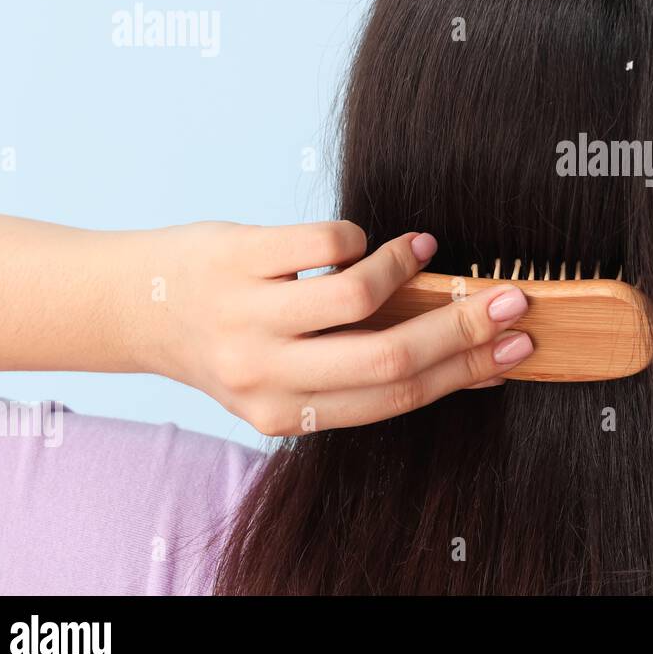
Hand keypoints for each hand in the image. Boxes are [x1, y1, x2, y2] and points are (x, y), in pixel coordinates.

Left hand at [127, 221, 531, 435]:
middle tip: (511, 300)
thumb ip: (363, 368)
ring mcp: (246, 317)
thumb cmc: (229, 336)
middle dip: (463, 328)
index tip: (519, 347)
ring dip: (406, 269)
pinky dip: (361, 239)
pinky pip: (327, 244)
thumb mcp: (290, 373)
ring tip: (419, 252)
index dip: (467, 371)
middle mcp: (264, 375)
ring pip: (358, 297)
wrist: (134, 303)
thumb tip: (466, 357)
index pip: (398, 398)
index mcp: (287, 414)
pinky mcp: (236, 259)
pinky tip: (360, 242)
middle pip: (389, 358)